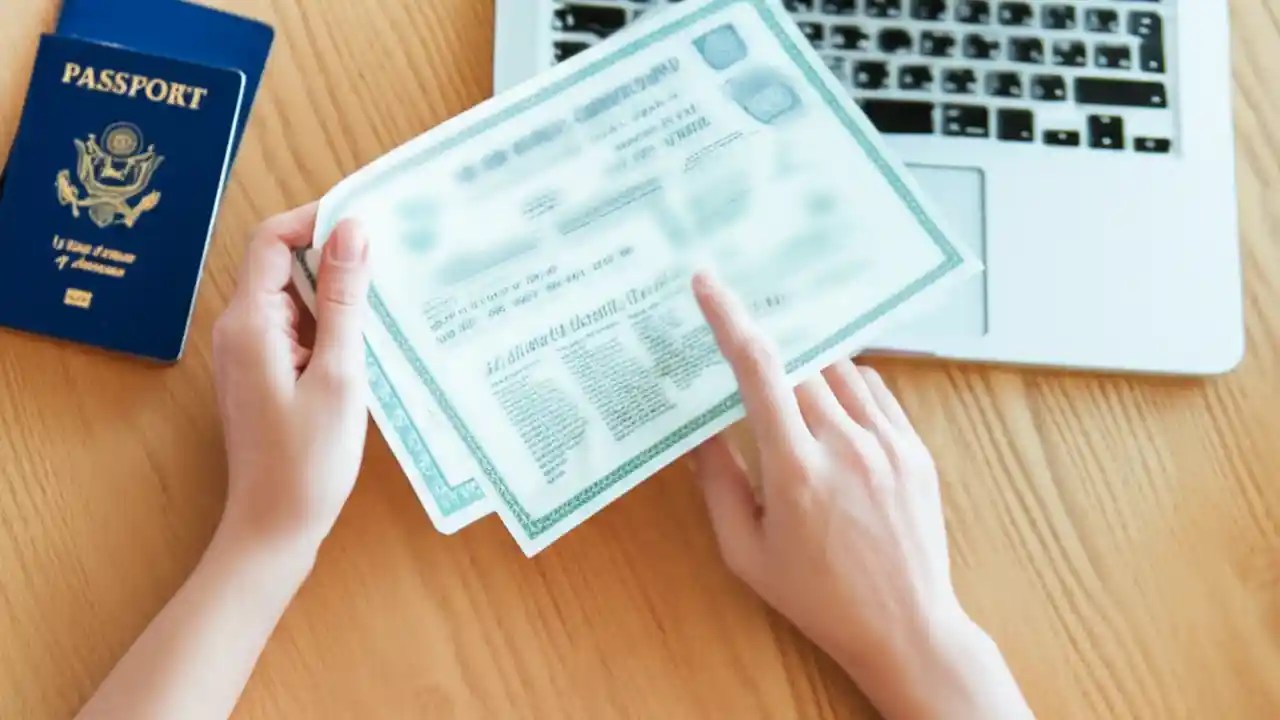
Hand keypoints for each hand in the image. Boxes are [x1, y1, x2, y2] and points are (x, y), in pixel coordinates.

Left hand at [212, 203, 371, 554]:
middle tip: (393, 256)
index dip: (316, 219)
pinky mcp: (263, 373)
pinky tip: (368, 336)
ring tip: (390, 295)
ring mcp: (249, 353)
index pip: (272, 239)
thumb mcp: (339, 374)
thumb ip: (343, 300)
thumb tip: (352, 229)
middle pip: (280, 263)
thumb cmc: (309, 460)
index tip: (370, 219)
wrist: (275, 528)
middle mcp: (240, 329)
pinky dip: (328, 321)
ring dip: (335, 290)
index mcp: (250, 323)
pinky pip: (295, 327)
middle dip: (333, 252)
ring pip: (291, 296)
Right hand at [690, 273, 1030, 718]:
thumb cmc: (815, 596)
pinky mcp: (916, 448)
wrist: (905, 626)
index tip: (706, 283)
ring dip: (807, 365)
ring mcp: (888, 443)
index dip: (729, 318)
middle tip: (742, 337)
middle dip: (766, 346)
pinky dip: (846, 383)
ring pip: (838, 369)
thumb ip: (717, 482)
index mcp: (795, 471)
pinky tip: (830, 405)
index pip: (758, 370)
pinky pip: (874, 389)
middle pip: (797, 362)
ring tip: (787, 381)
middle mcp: (845, 446)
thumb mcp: (745, 550)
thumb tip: (696, 427)